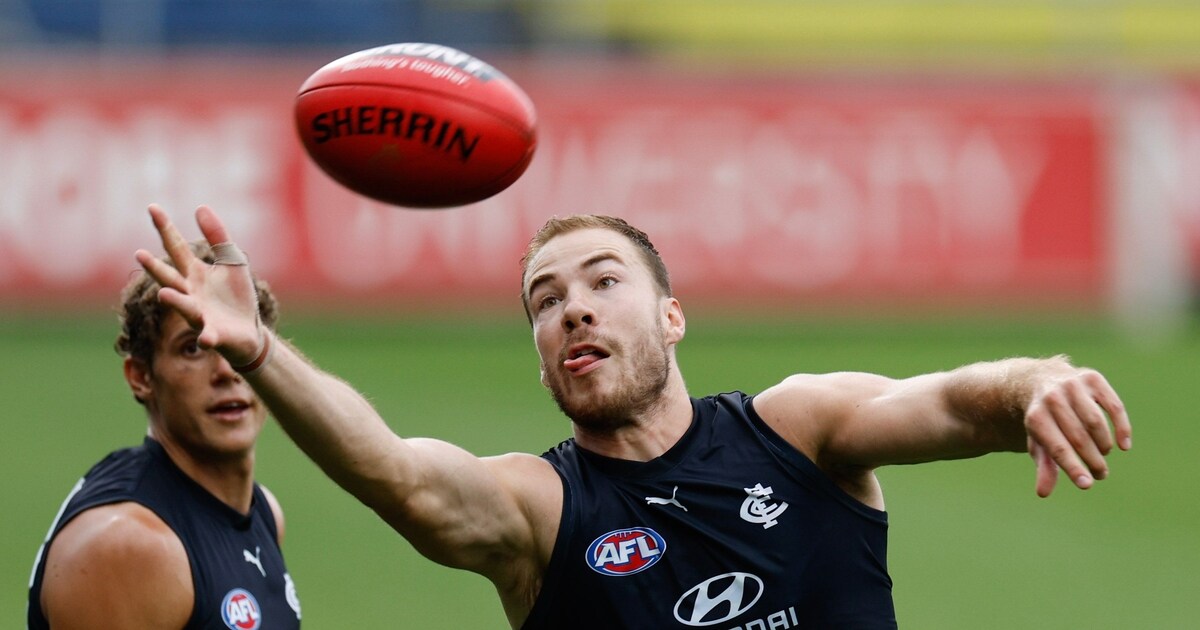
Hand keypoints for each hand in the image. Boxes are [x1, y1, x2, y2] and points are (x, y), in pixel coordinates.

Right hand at [135, 204, 263, 364]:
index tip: (152, 207)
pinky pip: (208, 335)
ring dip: (174, 301)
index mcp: (195, 273)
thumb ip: (217, 236)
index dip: (165, 227)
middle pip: (170, 278)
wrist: (249, 330)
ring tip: (163, 294)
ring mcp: (200, 314)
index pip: (176, 246)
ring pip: (184, 307)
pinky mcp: (214, 334)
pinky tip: (204, 338)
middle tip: (139, 255)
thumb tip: (200, 207)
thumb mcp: (231, 261)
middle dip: (155, 268)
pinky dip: (206, 337)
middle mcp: (191, 293)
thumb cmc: (236, 296)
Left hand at [1024, 368, 1131, 496]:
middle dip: (1092, 460)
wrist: (1040, 380)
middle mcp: (1052, 397)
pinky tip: (1124, 445)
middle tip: (1100, 474)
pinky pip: (1113, 406)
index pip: (1058, 447)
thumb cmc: (1042, 420)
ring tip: (1103, 457)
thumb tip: (1043, 493)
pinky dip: (1122, 427)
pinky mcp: (1092, 378)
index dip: (1074, 467)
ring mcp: (1072, 385)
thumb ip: (1043, 465)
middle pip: (1079, 436)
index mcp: (1035, 416)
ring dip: (1104, 445)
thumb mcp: (1037, 441)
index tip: (1087, 485)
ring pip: (1096, 422)